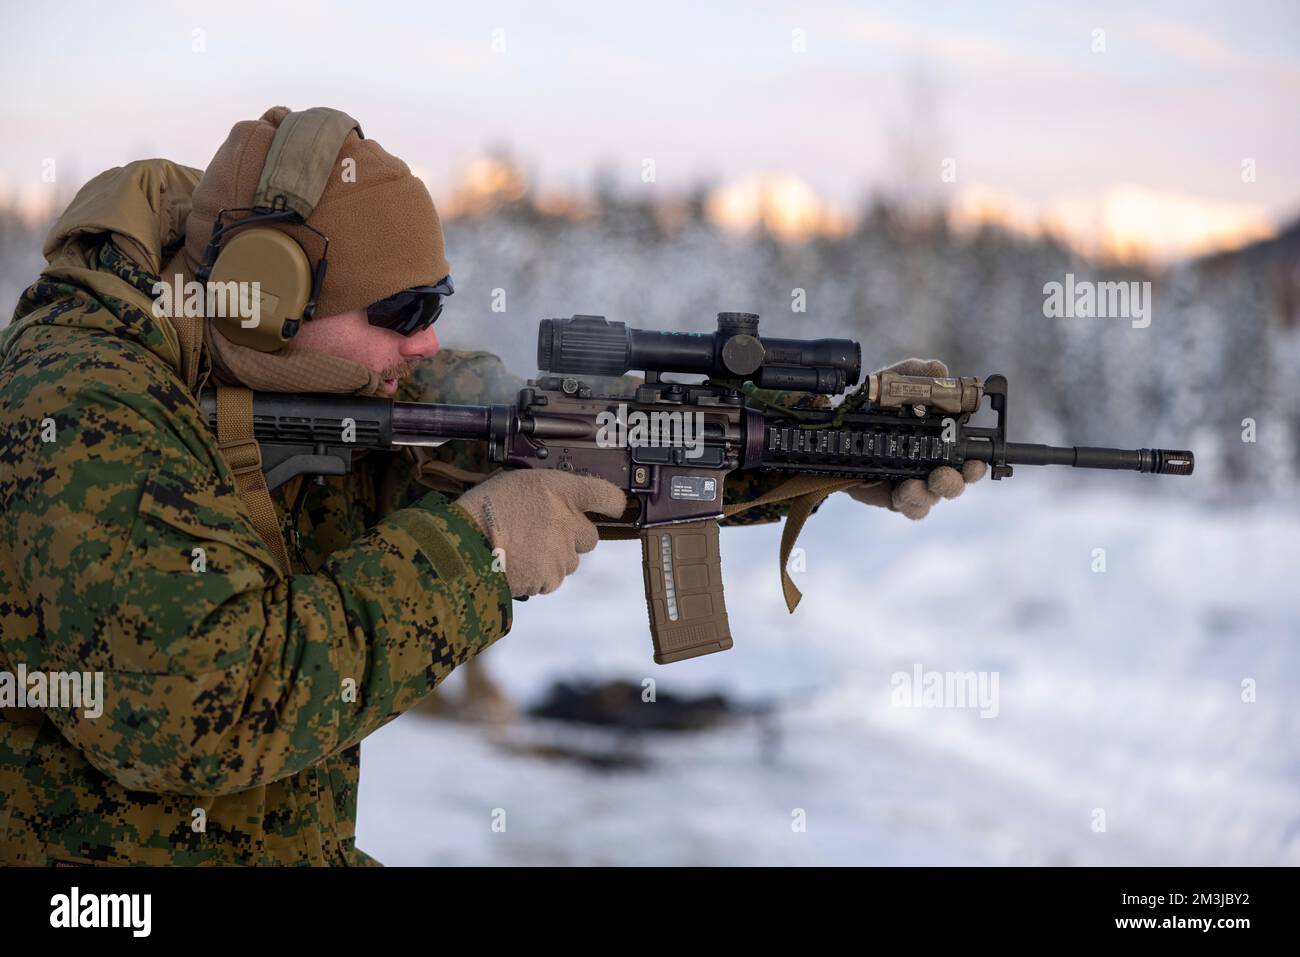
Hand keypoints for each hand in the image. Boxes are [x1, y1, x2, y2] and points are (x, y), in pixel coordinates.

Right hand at [454, 470, 627, 595]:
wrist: (465, 541)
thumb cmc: (485, 506)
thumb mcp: (516, 482)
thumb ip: (545, 493)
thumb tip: (552, 504)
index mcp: (563, 491)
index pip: (606, 495)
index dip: (614, 503)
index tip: (615, 508)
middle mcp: (570, 522)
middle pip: (590, 537)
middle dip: (572, 538)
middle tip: (543, 535)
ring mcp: (563, 554)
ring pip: (568, 562)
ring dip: (552, 559)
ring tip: (521, 552)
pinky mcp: (550, 578)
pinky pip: (550, 580)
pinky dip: (537, 576)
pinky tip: (516, 566)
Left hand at [844, 357, 986, 519]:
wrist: (837, 427)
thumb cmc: (874, 405)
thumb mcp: (892, 383)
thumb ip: (915, 374)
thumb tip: (939, 369)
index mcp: (940, 440)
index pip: (968, 456)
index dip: (976, 463)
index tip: (975, 462)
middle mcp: (932, 465)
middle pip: (957, 483)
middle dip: (955, 481)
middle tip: (943, 474)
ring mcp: (915, 483)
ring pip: (933, 498)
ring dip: (929, 492)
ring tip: (915, 482)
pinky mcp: (895, 497)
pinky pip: (912, 509)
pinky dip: (911, 502)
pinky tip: (901, 490)